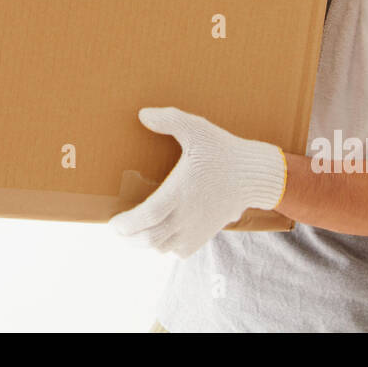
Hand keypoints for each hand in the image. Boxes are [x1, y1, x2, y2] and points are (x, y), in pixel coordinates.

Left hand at [109, 106, 287, 258]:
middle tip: (118, 229)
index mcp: (179, 193)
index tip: (113, 223)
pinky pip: (178, 252)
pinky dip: (165, 247)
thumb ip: (170, 120)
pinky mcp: (204, 235)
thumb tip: (143, 114)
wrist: (254, 176)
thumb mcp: (197, 128)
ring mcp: (196, 230)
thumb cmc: (223, 151)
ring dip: (144, 242)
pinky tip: (160, 234)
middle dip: (128, 237)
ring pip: (161, 247)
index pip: (145, 218)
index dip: (126, 225)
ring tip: (134, 231)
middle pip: (148, 239)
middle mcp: (185, 216)